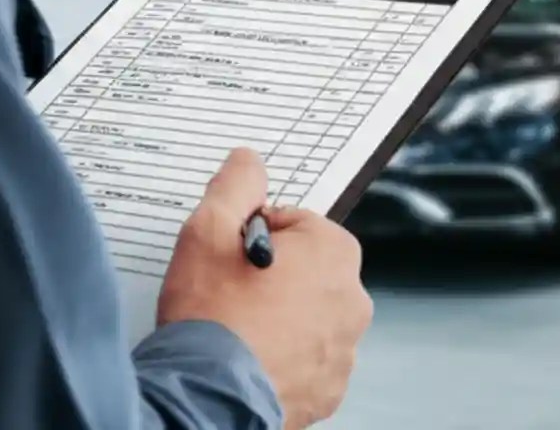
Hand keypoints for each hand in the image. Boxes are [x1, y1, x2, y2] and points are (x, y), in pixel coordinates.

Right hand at [157, 148, 372, 428]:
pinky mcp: (328, 390)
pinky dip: (281, 358)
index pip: (294, 224)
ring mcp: (343, 350)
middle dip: (271, 276)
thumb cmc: (212, 315)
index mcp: (334, 253)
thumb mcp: (210, 230)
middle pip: (305, 270)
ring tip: (236, 330)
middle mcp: (352, 300)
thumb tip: (249, 160)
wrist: (207, 397)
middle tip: (229, 294)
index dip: (254, 235)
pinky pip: (305, 361)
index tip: (231, 257)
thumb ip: (235, 185)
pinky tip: (248, 359)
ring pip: (306, 317)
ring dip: (278, 318)